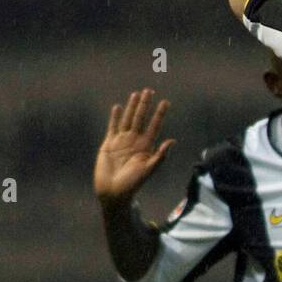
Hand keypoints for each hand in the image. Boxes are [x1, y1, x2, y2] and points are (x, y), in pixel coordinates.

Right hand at [94, 89, 174, 206]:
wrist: (114, 191)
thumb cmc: (133, 184)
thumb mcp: (149, 169)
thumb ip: (160, 155)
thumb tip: (172, 141)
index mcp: (146, 147)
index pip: (154, 126)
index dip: (160, 114)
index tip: (166, 102)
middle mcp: (135, 141)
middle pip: (141, 118)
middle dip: (145, 105)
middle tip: (150, 90)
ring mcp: (122, 141)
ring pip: (127, 119)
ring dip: (131, 107)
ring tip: (136, 94)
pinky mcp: (109, 143)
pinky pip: (113, 127)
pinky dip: (114, 117)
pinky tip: (117, 107)